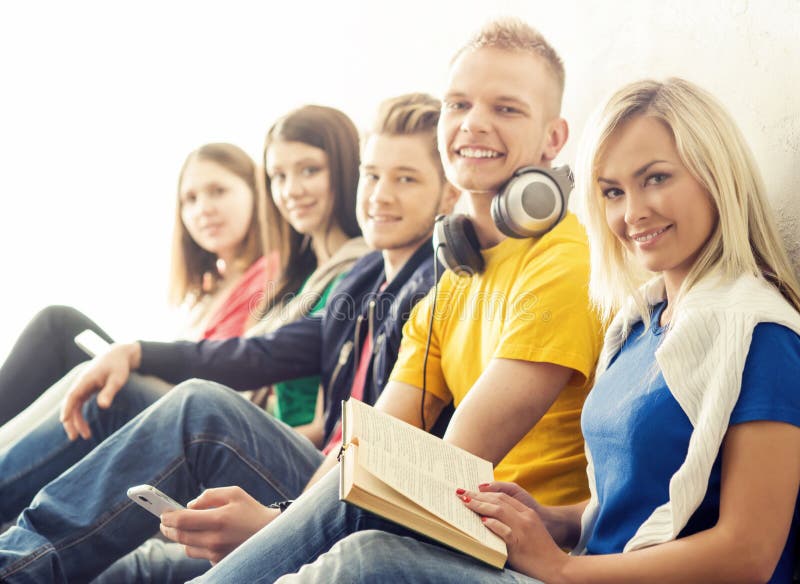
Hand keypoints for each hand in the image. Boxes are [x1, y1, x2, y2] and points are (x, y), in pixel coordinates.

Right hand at [60, 342, 139, 440]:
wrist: (119, 355)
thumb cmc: (119, 366)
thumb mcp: (117, 379)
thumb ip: (109, 392)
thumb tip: (102, 406)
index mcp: (85, 379)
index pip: (72, 395)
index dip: (67, 408)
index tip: (64, 420)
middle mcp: (81, 383)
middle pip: (70, 404)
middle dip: (70, 420)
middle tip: (74, 437)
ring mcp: (82, 386)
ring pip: (74, 406)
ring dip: (76, 421)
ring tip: (85, 436)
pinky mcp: (86, 389)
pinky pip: (79, 405)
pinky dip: (80, 415)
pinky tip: (85, 427)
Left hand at [159, 486, 278, 563]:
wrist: (271, 534)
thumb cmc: (251, 510)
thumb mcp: (234, 493)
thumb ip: (209, 495)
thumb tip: (190, 505)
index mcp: (218, 519)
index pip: (182, 520)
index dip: (168, 517)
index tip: (162, 513)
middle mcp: (215, 539)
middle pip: (180, 536)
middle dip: (168, 528)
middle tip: (164, 521)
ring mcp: (216, 553)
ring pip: (186, 547)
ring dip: (180, 538)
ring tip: (181, 528)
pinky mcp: (219, 561)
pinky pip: (199, 554)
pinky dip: (195, 545)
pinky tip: (200, 536)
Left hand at [457, 487, 568, 580]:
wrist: (557, 567)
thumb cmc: (541, 550)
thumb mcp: (530, 528)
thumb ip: (514, 519)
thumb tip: (488, 517)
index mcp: (527, 512)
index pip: (503, 496)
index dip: (486, 492)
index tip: (471, 491)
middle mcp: (525, 518)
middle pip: (498, 501)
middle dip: (478, 496)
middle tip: (462, 493)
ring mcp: (523, 530)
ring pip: (499, 511)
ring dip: (480, 505)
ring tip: (466, 503)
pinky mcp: (519, 544)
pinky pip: (503, 531)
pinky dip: (492, 524)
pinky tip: (482, 521)